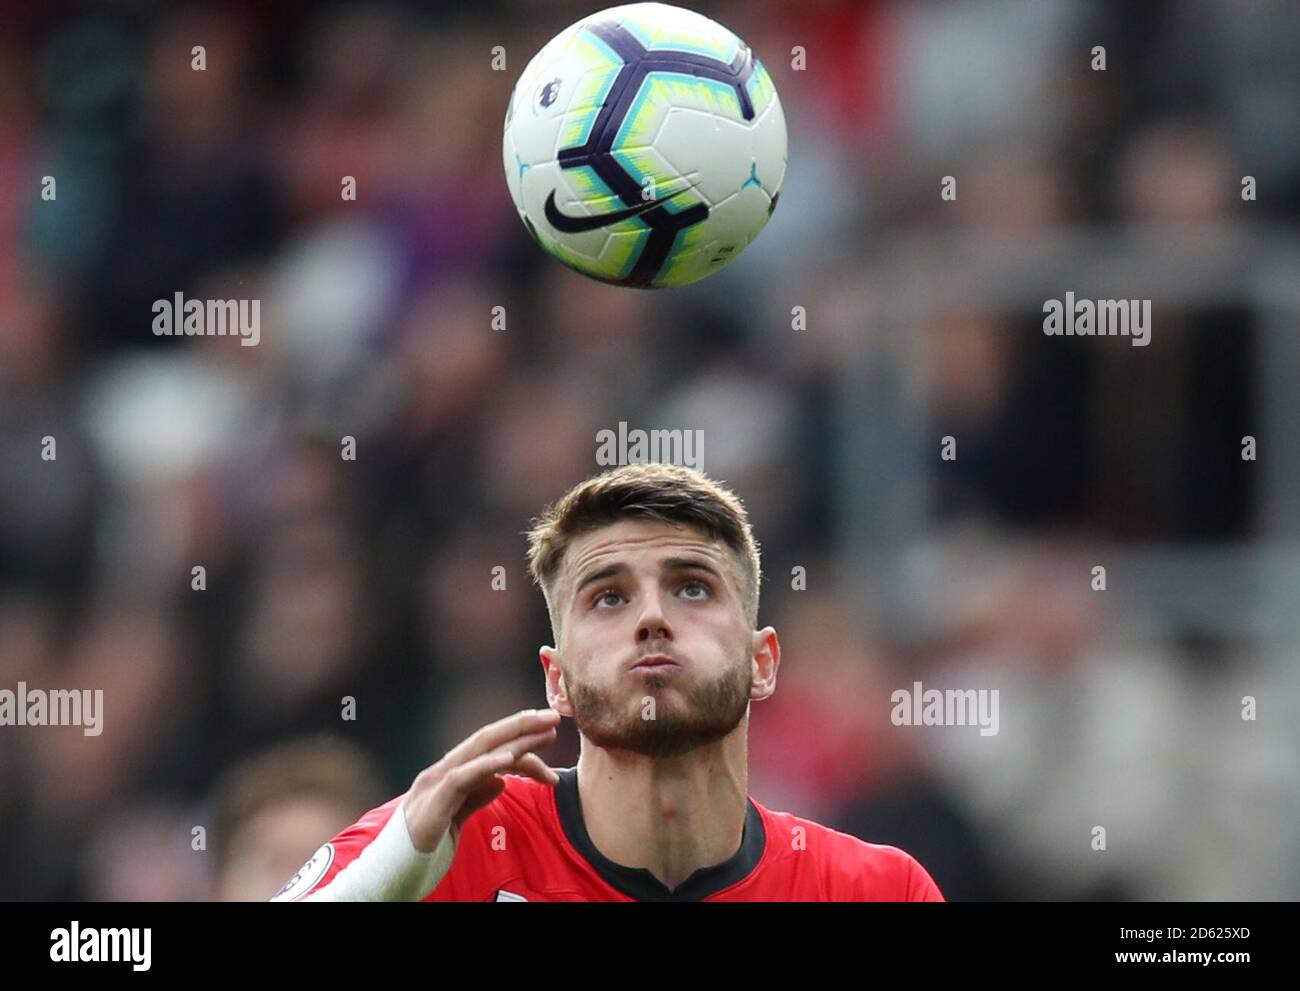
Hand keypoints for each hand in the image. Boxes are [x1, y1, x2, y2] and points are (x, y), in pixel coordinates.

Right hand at [400, 708, 560, 852]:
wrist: (390, 874)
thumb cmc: (424, 848)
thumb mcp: (456, 818)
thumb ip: (475, 797)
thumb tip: (500, 780)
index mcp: (448, 774)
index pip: (487, 747)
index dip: (518, 736)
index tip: (548, 732)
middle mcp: (441, 772)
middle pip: (486, 739)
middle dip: (522, 726)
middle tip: (554, 717)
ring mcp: (434, 785)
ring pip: (478, 751)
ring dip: (515, 739)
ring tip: (545, 733)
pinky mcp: (432, 805)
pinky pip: (461, 779)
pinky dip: (485, 765)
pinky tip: (509, 760)